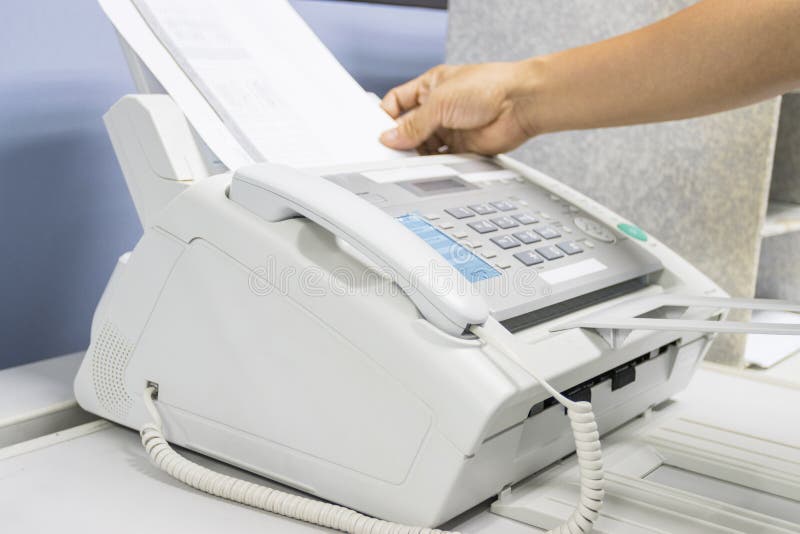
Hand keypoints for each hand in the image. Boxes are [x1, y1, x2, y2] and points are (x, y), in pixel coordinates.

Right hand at [379, 61, 539, 154]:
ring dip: (416, 155)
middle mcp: (439, 108)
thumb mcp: (440, 102)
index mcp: (430, 87)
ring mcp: (450, 129)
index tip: (376, 133)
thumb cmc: (488, 86)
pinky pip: (441, 160)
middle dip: (399, 140)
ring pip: (423, 147)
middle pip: (408, 129)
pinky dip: (433, 166)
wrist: (521, 104)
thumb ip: (414, 124)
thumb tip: (390, 137)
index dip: (385, 117)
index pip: (397, 102)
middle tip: (390, 153)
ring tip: (407, 162)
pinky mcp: (462, 148)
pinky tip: (427, 168)